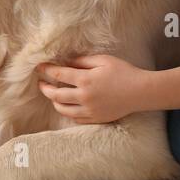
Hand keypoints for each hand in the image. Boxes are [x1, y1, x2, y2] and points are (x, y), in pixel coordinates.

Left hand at [35, 54, 149, 123]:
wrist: (140, 92)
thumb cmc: (124, 72)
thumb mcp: (103, 60)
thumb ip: (83, 60)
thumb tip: (67, 62)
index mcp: (86, 80)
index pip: (59, 75)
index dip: (47, 70)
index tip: (39, 67)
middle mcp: (85, 97)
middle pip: (56, 95)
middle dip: (45, 89)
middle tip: (41, 84)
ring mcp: (90, 110)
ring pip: (64, 110)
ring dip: (54, 102)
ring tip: (52, 96)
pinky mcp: (96, 119)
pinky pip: (76, 119)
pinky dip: (68, 113)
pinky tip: (68, 106)